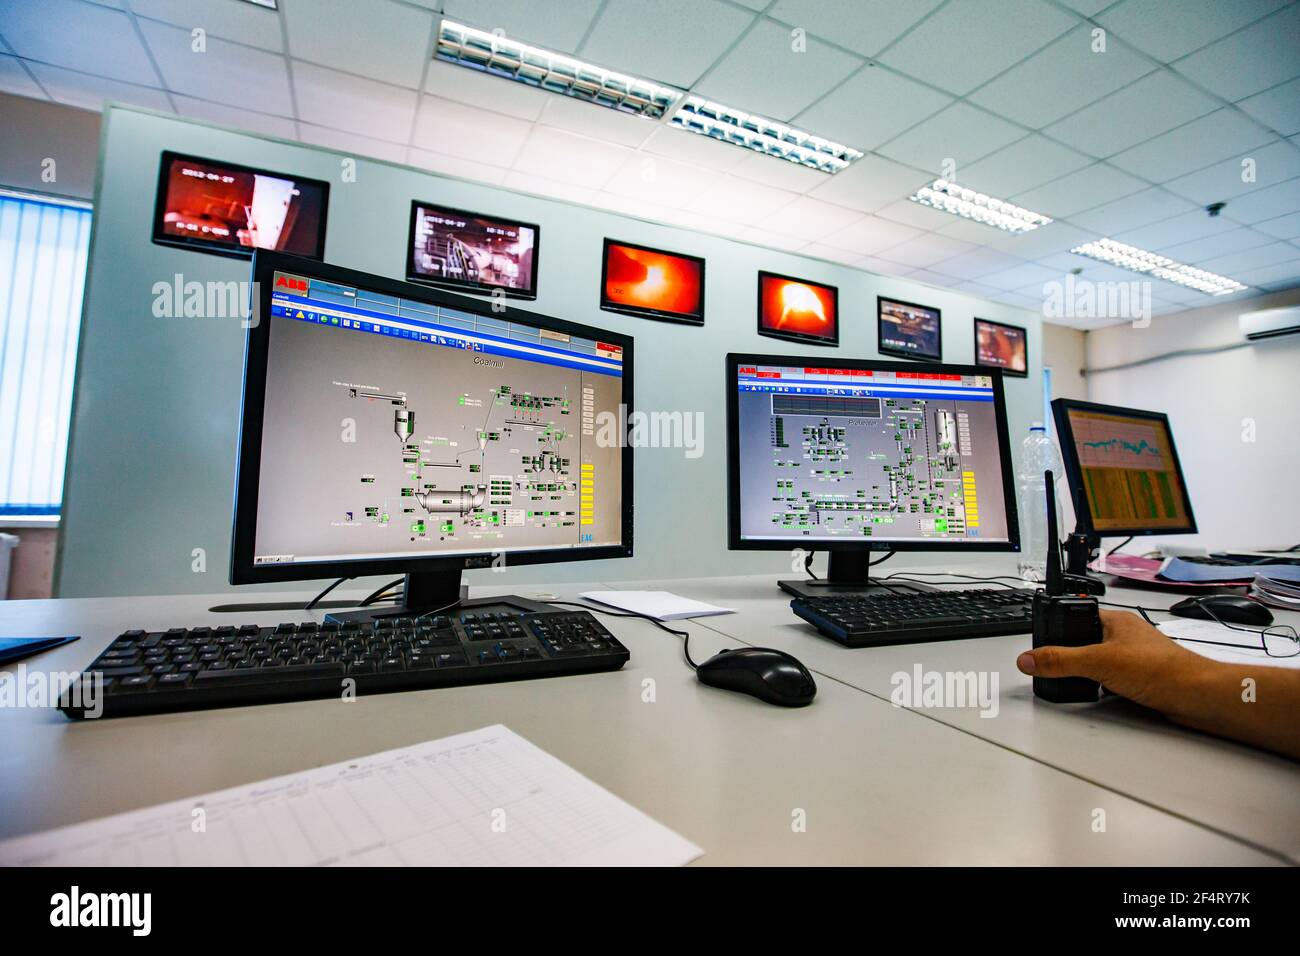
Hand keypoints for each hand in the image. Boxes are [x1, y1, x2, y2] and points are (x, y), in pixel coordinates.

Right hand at [1016, 610, 1205, 717]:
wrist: (1198, 696)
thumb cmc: (1164, 669)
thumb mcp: (1099, 662)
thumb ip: (1060, 661)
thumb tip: (1029, 659)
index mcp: (1116, 621)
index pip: (1077, 616)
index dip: (1058, 627)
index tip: (1041, 641)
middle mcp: (1126, 637)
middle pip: (1085, 642)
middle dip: (1072, 656)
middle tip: (1057, 666)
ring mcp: (1135, 658)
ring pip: (1100, 663)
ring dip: (1090, 674)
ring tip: (1082, 681)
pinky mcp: (1142, 679)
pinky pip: (1112, 680)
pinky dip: (1104, 688)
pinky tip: (1102, 694)